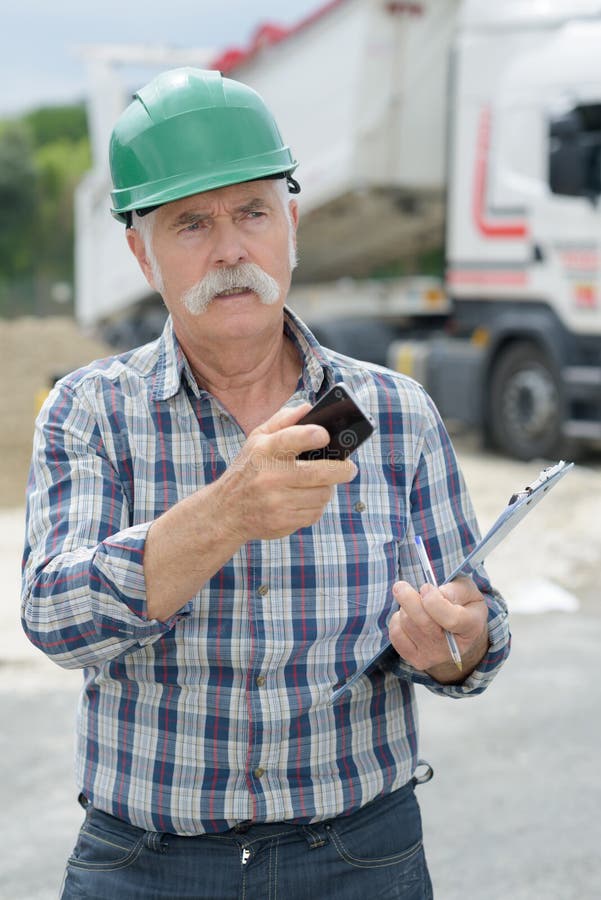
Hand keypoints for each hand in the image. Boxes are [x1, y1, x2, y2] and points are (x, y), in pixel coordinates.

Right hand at [218, 402, 357, 541]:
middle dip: (343, 469)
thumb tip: (310, 408)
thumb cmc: (247, 469)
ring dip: (326, 488)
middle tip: (350, 468)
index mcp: (264, 451)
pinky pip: (315, 513)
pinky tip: (305, 500)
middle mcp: (270, 476)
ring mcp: (277, 502)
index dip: (315, 435)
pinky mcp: (282, 522)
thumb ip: (284, 420)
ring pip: (322, 494)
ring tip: (319, 483)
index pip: (293, 438)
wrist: (225, 512)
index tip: (326, 436)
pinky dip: (315, 506)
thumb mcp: (257, 439)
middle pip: (320, 473)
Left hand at [388, 576, 488, 681]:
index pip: (451, 619)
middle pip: (423, 622)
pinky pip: (396, 634)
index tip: (426, 587)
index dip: (434, 600)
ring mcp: (434, 656)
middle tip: (401, 586)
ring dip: (404, 608)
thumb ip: (455, 589)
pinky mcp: (417, 660)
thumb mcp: (469, 591)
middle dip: (408, 598)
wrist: (459, 637)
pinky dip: (397, 620)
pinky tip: (408, 617)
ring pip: (407, 624)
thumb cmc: (463, 607)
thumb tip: (430, 592)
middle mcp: (453, 647)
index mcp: (471, 628)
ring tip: (414, 604)